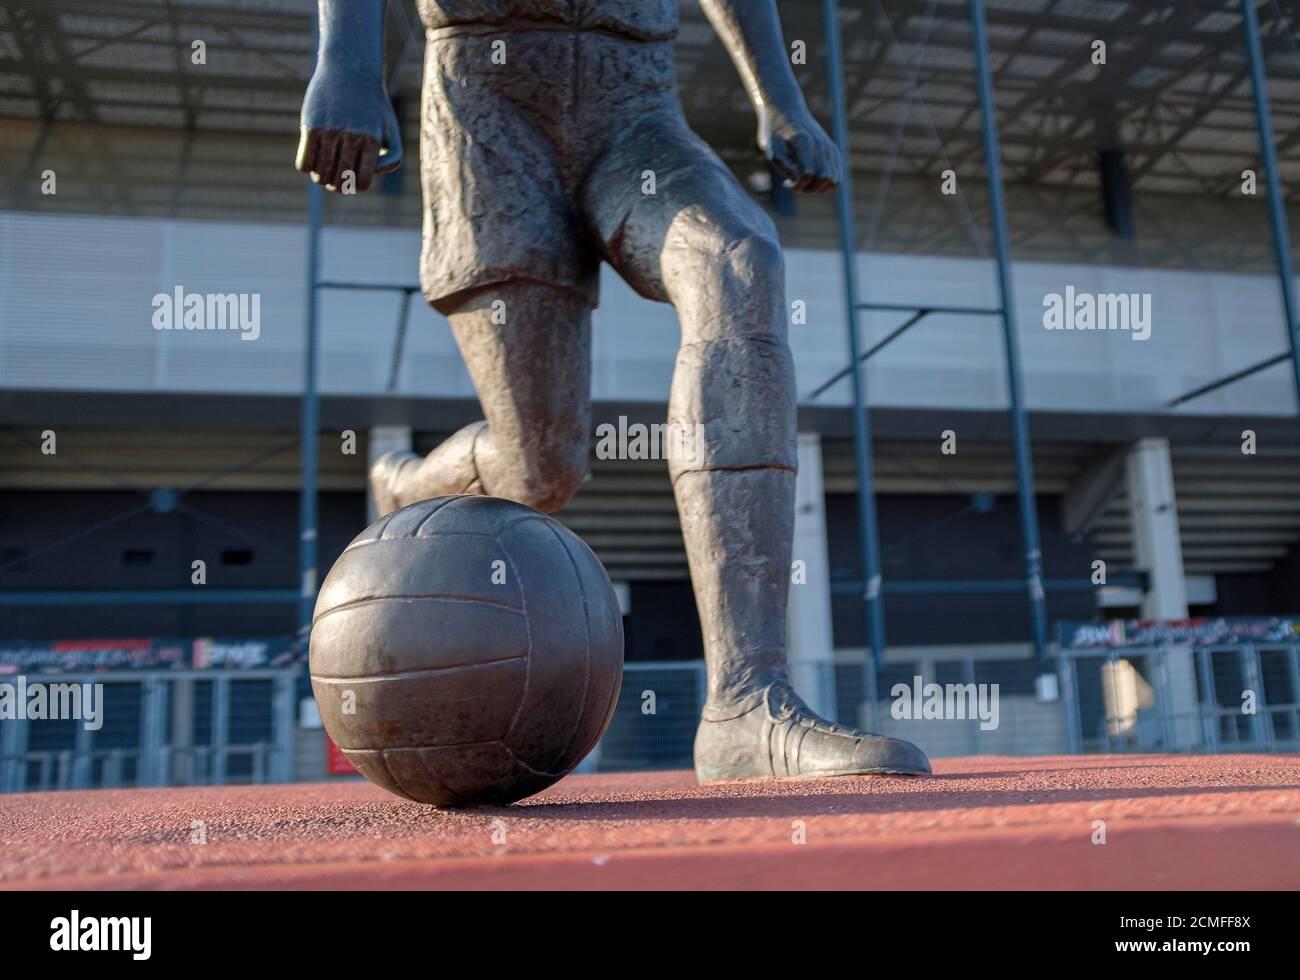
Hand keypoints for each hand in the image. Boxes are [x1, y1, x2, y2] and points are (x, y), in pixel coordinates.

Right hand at [295, 64, 402, 192]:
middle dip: (337, 185)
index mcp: (372, 141)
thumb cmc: (372, 106)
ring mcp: (330, 131)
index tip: (352, 179)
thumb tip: (369, 175)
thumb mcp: (391, 130)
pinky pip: (303, 163)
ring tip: (324, 169)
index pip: (361, 182)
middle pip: (339, 181)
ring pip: (320, 174)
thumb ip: (391, 159)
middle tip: (335, 177)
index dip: (355, 186)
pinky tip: (312, 157)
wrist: (349, 69)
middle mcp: (351, 136)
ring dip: (321, 177)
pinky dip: (306, 167)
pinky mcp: (310, 126)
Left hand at [757, 103, 840, 192]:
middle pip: (825, 180)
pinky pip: (837, 177)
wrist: (786, 110)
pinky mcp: (834, 151)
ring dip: (816, 187)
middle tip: (794, 183)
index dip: (797, 185)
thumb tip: (799, 180)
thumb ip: (784, 165)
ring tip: (801, 180)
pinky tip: (808, 177)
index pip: (808, 174)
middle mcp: (822, 145)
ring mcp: (830, 148)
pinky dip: (823, 184)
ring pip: (834, 181)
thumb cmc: (775, 132)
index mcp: (805, 143)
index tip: (786, 183)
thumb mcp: (772, 148)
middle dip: (808, 188)